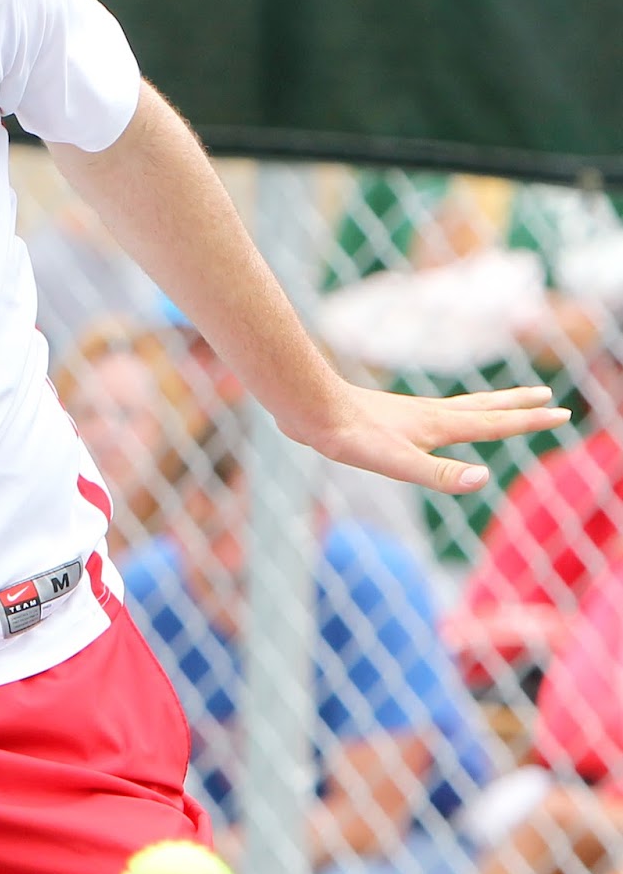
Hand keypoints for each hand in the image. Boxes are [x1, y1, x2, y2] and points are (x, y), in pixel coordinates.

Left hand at [289, 380, 569, 493]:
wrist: (311, 408)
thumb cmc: (351, 436)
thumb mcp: (398, 463)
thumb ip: (440, 474)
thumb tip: (483, 478)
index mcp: (439, 426)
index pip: (495, 424)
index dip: (529, 421)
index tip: (562, 412)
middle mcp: (430, 414)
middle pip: (484, 407)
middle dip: (517, 405)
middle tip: (545, 395)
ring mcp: (409, 413)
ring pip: (459, 406)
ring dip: (487, 404)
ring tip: (501, 402)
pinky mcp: (388, 416)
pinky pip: (432, 412)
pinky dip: (450, 412)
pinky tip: (435, 420)